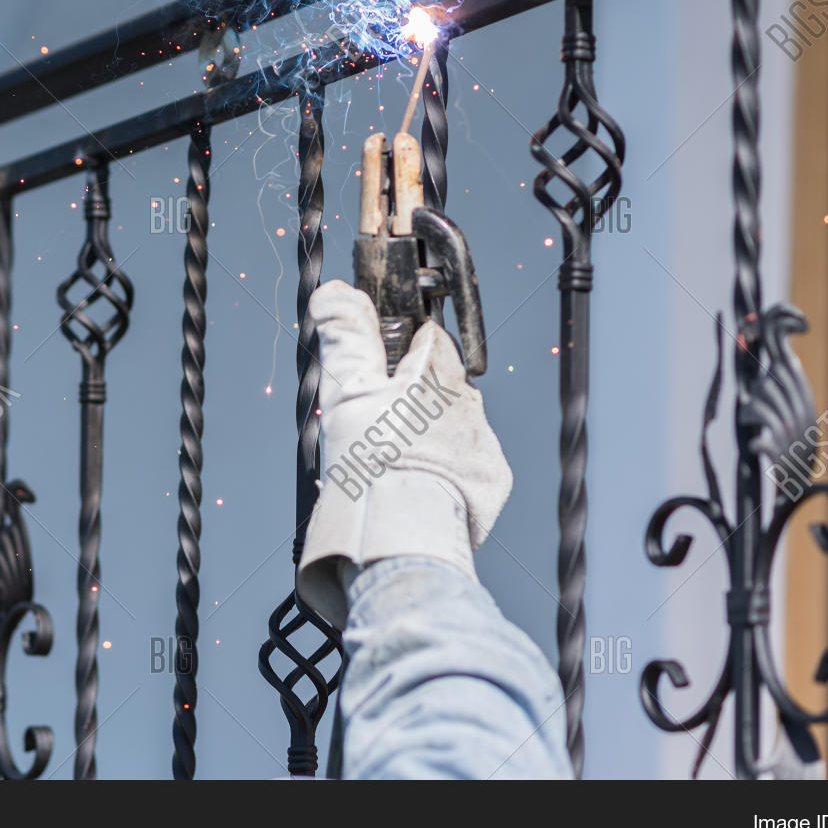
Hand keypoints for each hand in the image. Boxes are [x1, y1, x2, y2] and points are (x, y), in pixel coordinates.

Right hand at [296, 280, 511, 627]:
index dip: (400, 349)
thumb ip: (346, 337)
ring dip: (430, 434)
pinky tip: (417, 485)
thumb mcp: (347, 391)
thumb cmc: (373, 462)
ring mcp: (483, 441)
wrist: (404, 536)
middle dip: (414, 396)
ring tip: (395, 464)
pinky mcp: (492, 478)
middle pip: (440, 383)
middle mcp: (467, 400)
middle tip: (377, 426)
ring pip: (453, 424)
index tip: (377, 372)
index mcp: (435, 371)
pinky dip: (446, 469)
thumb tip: (335, 291)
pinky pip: (468, 462)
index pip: (427, 337)